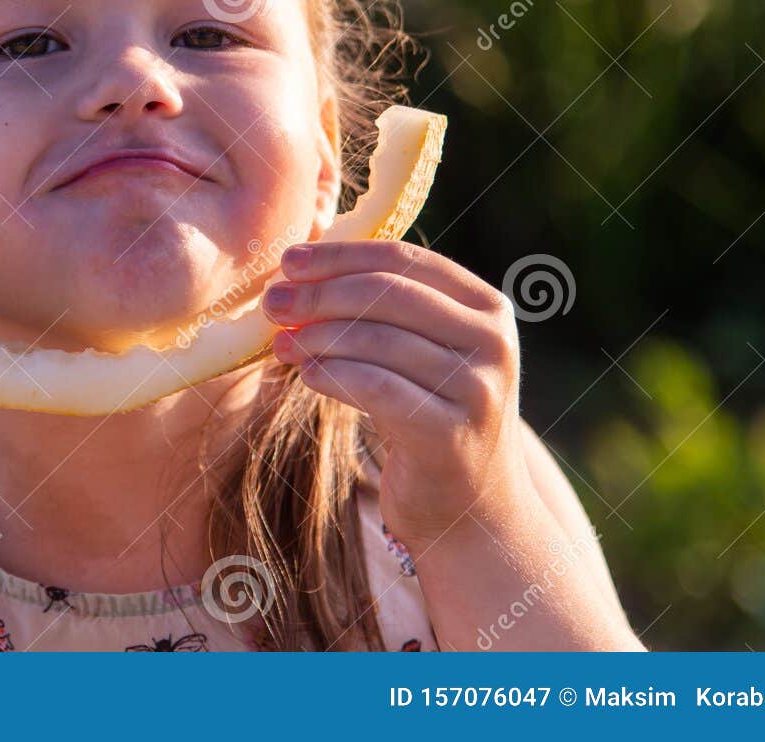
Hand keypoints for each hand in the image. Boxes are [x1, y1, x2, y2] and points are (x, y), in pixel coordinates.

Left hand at [263, 239, 536, 551]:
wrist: (471, 509)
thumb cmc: (428, 415)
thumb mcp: (418, 352)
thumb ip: (378, 308)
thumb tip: (296, 273)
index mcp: (486, 305)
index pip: (403, 258)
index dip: (338, 256)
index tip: (288, 262)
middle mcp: (492, 342)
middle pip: (388, 293)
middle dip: (320, 294)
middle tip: (272, 304)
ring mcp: (476, 389)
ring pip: (378, 340)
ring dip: (317, 336)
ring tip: (281, 344)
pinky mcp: (450, 434)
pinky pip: (377, 388)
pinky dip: (332, 375)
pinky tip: (304, 374)